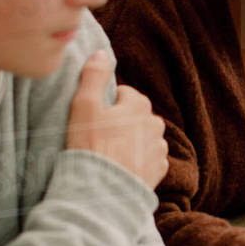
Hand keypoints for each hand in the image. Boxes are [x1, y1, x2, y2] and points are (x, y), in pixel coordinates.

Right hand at [66, 51, 168, 189]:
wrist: (103, 192)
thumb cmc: (91, 146)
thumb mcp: (85, 105)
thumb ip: (94, 76)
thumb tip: (101, 53)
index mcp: (140, 105)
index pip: (124, 95)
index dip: (106, 105)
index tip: (94, 118)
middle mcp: (156, 125)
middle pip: (135, 117)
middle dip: (121, 123)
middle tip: (98, 137)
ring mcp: (159, 149)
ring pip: (143, 138)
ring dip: (130, 143)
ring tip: (108, 155)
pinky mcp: (158, 172)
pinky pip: (148, 160)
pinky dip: (137, 162)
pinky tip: (121, 168)